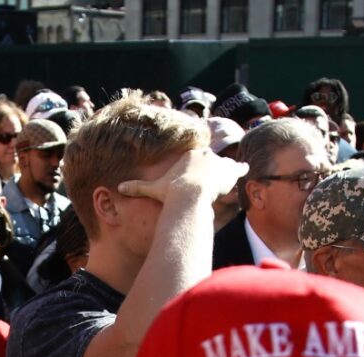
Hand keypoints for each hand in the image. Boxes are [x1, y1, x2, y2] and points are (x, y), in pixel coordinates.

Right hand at [116, 147, 248, 205]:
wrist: (190, 195)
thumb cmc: (172, 192)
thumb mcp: (153, 189)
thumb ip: (138, 187)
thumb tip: (119, 187)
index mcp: (188, 155)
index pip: (195, 158)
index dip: (197, 166)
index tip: (198, 172)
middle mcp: (204, 154)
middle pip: (210, 159)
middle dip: (211, 166)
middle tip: (213, 176)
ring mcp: (218, 161)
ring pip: (224, 163)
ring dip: (226, 169)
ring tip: (228, 176)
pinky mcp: (230, 170)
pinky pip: (238, 167)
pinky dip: (241, 169)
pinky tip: (245, 169)